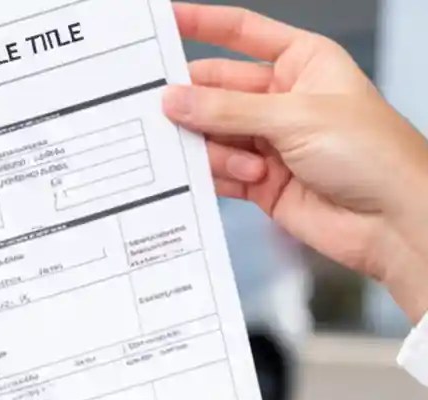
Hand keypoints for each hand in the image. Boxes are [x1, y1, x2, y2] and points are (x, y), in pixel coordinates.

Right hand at [163, 3, 427, 321]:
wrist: (393, 220)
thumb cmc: (372, 154)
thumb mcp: (296, 117)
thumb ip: (228, 109)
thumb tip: (175, 99)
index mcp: (302, 62)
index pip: (242, 33)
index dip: (202, 25)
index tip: (165, 22)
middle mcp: (281, 99)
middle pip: (216, 89)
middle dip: (193, 102)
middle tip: (163, 110)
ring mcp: (268, 141)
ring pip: (212, 133)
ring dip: (218, 147)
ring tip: (247, 162)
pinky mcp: (259, 180)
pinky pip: (218, 170)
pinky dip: (219, 174)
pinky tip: (242, 177)